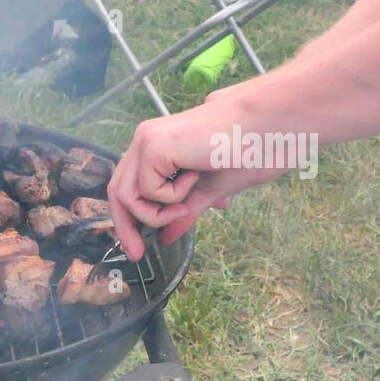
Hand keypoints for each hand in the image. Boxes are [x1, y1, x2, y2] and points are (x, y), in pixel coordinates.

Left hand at [107, 99, 290, 260]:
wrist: (262, 129)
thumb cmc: (242, 152)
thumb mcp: (207, 192)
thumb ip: (183, 212)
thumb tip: (166, 237)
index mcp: (155, 149)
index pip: (126, 187)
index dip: (127, 219)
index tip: (136, 249)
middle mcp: (144, 141)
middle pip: (118, 192)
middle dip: (126, 227)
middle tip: (139, 252)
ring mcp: (146, 141)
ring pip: (128, 196)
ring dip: (156, 213)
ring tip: (185, 207)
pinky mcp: (153, 146)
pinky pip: (148, 190)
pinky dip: (171, 197)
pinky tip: (194, 176)